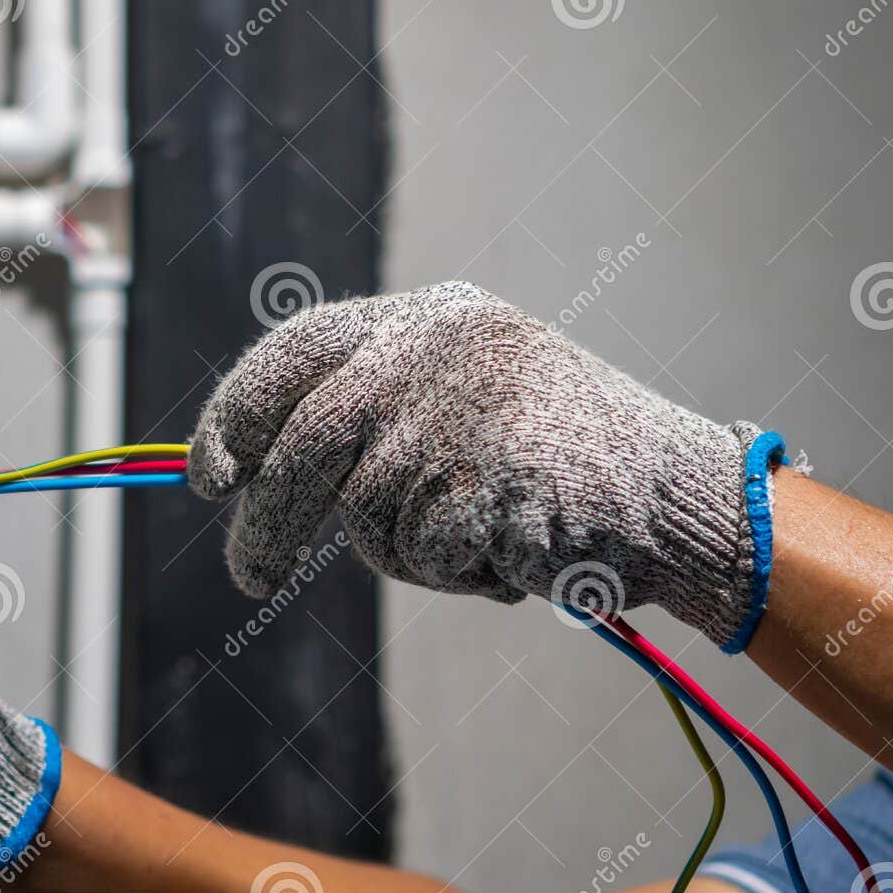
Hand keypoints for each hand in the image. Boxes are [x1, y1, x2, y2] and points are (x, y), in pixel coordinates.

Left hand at [188, 282, 774, 647]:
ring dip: (410, 553)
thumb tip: (256, 474)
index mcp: (428, 317)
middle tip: (248, 575)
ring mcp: (462, 409)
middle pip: (304, 446)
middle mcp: (436, 349)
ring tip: (488, 531)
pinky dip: (459, 573)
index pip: (295, 349)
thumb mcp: (461, 402)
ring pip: (366, 516)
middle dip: (266, 524)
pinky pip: (425, 553)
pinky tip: (520, 548)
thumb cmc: (558, 461)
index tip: (210, 475)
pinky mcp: (489, 475)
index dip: (235, 413)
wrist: (683, 495)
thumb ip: (372, 416)